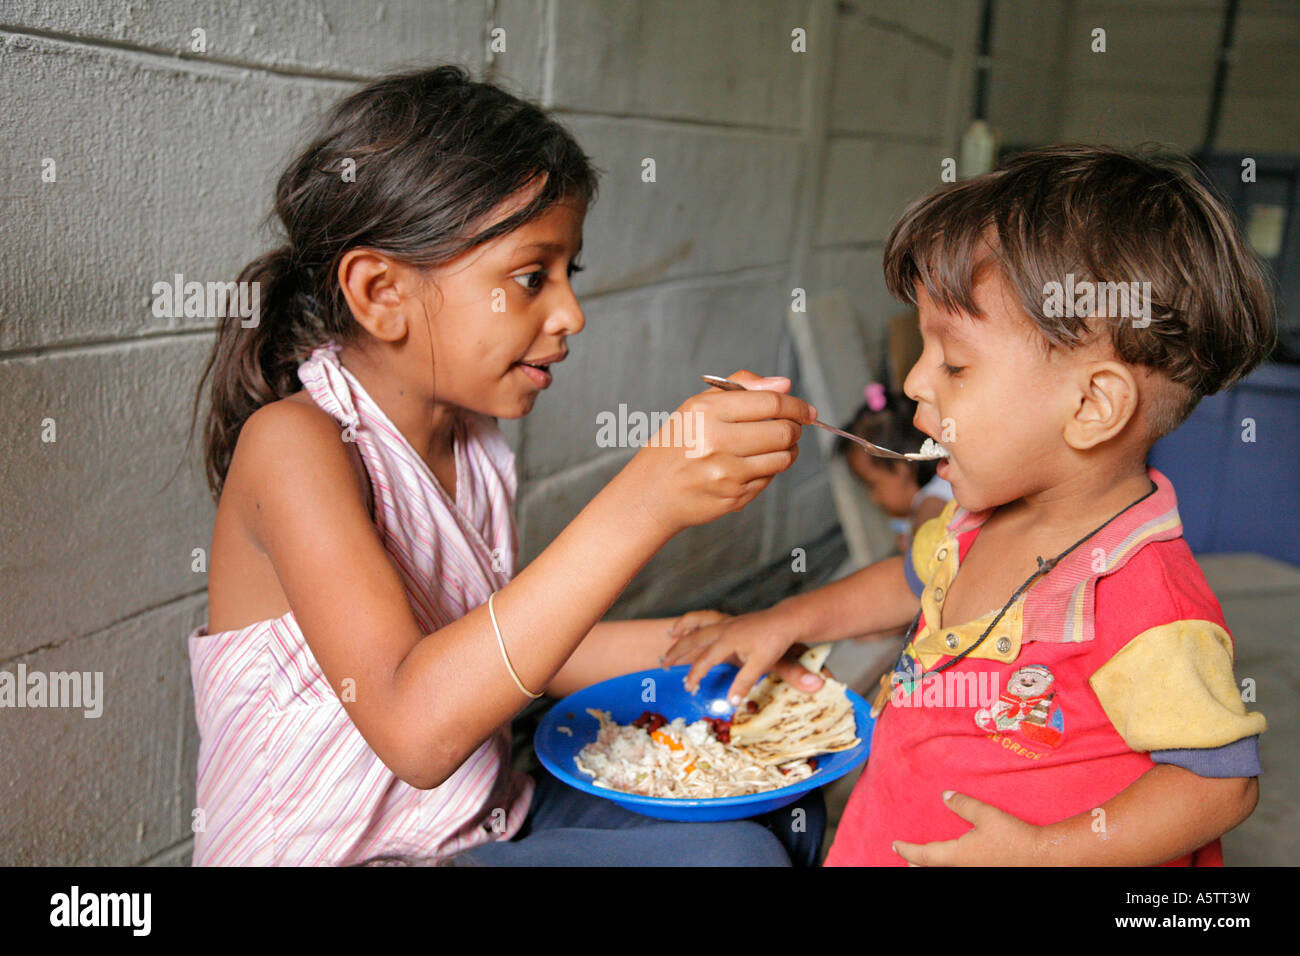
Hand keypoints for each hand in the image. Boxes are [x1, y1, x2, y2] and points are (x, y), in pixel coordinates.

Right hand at [617, 370, 815, 535]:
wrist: (651, 493)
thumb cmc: (676, 446)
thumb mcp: (696, 406)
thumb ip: (741, 388)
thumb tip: (784, 385)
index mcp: (706, 412)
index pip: (770, 402)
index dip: (797, 405)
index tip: (807, 410)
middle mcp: (716, 442)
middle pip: (782, 430)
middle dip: (796, 428)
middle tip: (793, 427)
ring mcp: (726, 473)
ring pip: (783, 457)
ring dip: (789, 449)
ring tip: (778, 445)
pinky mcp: (734, 497)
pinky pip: (770, 478)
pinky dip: (770, 469)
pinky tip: (755, 464)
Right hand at [661, 606, 825, 704]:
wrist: (786, 620)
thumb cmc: (774, 642)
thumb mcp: (762, 665)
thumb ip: (744, 683)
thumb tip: (731, 702)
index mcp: (727, 640)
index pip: (704, 660)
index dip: (694, 674)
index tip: (688, 687)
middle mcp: (722, 628)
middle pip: (693, 639)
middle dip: (677, 652)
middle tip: (664, 664)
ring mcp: (725, 622)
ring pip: (697, 624)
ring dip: (682, 630)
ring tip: (669, 635)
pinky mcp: (729, 620)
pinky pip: (705, 617)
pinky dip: (693, 620)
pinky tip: (688, 625)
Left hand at [892, 791, 1043, 865]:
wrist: (1041, 856)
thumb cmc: (1014, 836)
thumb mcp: (986, 814)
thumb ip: (963, 804)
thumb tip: (945, 796)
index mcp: (957, 855)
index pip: (923, 855)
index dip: (907, 850)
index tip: (895, 845)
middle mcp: (963, 868)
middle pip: (931, 868)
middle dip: (916, 863)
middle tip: (905, 857)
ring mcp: (975, 872)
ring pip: (945, 871)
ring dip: (932, 865)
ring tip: (922, 862)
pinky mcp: (985, 872)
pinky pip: (960, 870)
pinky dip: (948, 865)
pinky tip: (954, 860)